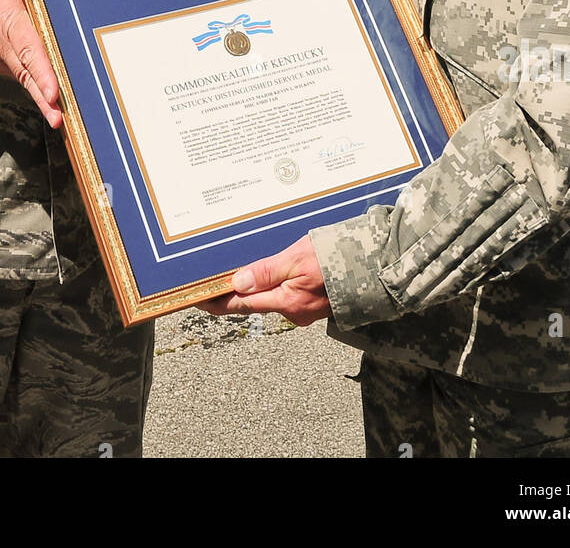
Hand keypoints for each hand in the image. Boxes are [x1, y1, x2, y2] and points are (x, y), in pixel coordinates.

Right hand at [0, 0, 61, 127]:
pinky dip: (32, 82)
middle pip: (25, 74)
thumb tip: (70, 5)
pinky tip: (46, 94)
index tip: (53, 93)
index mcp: (7, 19)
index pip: (28, 49)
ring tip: (58, 115)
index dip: (42, 73)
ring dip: (40, 96)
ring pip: (22, 78)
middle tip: (58, 118)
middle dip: (42, 99)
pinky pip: (17, 73)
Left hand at [198, 236, 329, 325]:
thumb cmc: (338, 257)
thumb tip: (237, 283)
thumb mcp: (297, 259)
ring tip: (248, 264)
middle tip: (216, 273)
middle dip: (238, 288)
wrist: (375, 264)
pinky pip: (287, 293)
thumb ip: (266, 272)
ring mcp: (305, 309)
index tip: (195, 298)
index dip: (217, 301)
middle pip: (256, 300)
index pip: (241, 305)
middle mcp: (294, 312)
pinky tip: (279, 267)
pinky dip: (277, 282)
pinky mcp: (314, 303)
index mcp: (287, 302)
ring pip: (272, 295)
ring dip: (260, 282)